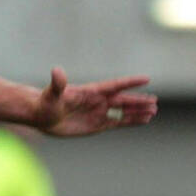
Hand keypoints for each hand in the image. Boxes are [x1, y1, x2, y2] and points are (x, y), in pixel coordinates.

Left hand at [35, 67, 156, 135]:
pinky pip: (118, 122)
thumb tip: (56, 71)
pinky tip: (143, 120)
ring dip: (137, 112)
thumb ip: (57, 83)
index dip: (130, 83)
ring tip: (153, 112)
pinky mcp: (96, 125)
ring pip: (123, 111)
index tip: (146, 79)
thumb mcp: (52, 94)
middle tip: (154, 102)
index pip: (115, 85)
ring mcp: (98, 112)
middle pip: (123, 99)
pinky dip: (130, 121)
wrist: (40, 116)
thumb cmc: (45, 103)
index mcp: (91, 91)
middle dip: (138, 101)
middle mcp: (98, 100)